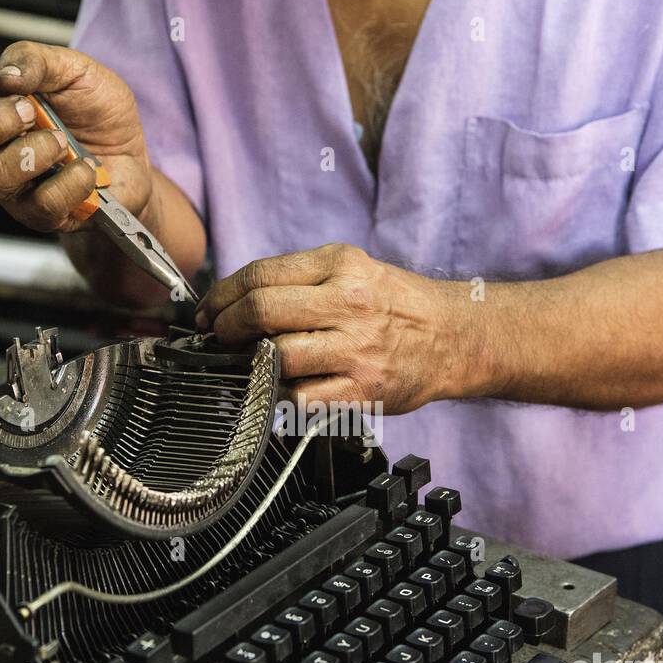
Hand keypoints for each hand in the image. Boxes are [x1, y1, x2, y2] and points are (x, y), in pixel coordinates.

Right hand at [0, 40, 153, 232]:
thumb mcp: (75, 70)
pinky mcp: (40, 214)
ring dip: (31, 153)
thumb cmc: (97, 113)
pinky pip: (40, 204)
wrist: (135, 156)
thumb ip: (36, 61)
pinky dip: (69, 181)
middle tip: (27, 110)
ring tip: (62, 141)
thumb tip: (4, 76)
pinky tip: (86, 170)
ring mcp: (10, 185)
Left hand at [197, 244, 465, 413]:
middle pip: (262, 311)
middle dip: (226, 328)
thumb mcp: (354, 269)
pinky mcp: (363, 389)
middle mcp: (349, 303)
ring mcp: (357, 348)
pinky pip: (302, 397)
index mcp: (341, 265)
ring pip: (277, 356)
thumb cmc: (395, 305)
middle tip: (218, 338)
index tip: (209, 311)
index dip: (222, 296)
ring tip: (248, 364)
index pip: (261, 275)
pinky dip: (281, 395)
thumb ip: (300, 280)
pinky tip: (281, 388)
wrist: (453, 337)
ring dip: (250, 364)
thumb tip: (236, 302)